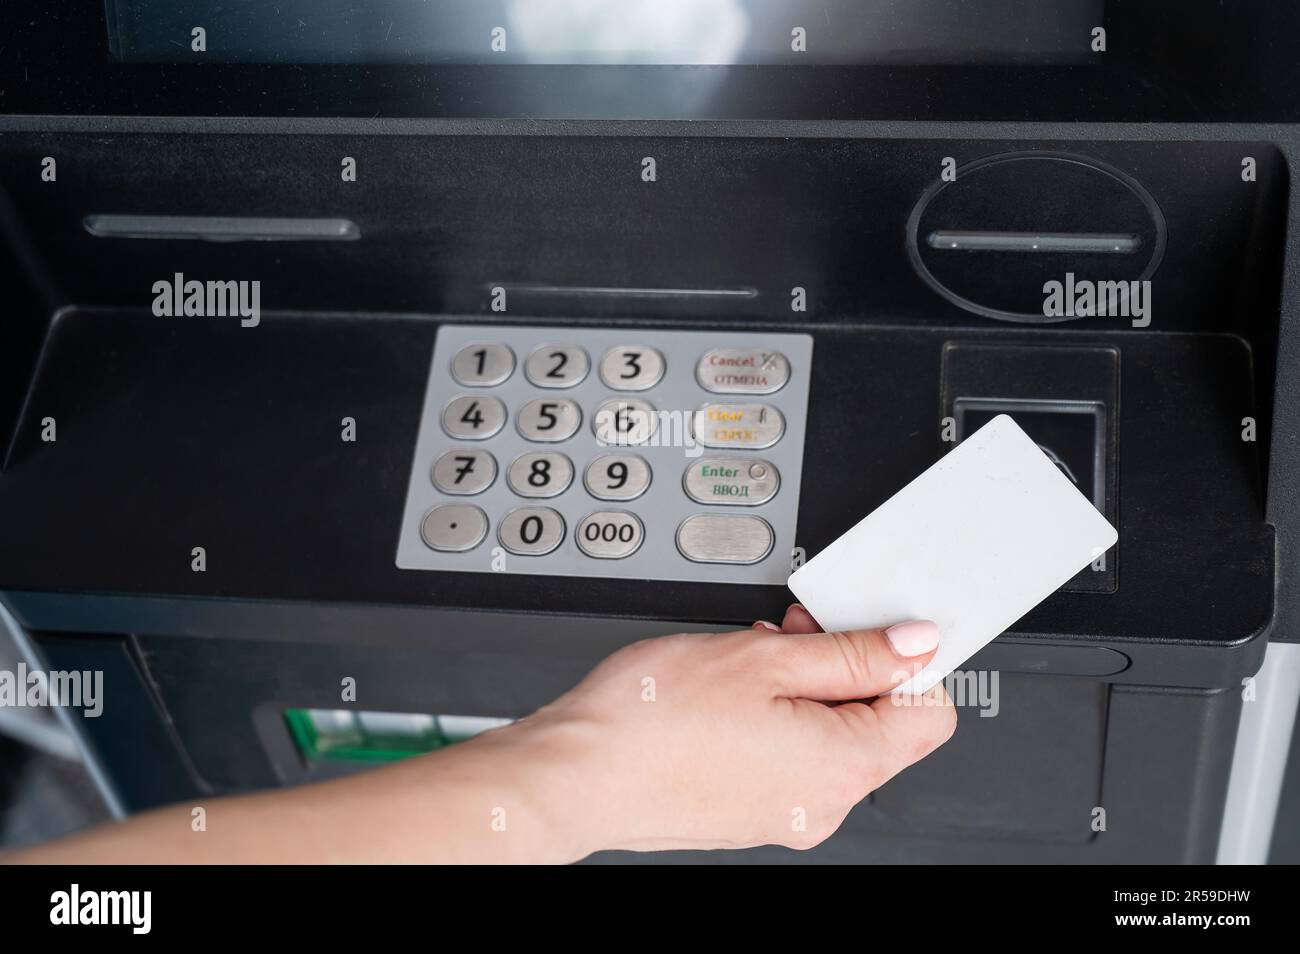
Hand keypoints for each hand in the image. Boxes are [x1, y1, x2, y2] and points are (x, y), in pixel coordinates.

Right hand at [500, 604, 955, 858]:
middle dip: (846, 664)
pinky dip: (777, 716)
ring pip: (831, 734)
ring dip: (805, 685)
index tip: (873, 627)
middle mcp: (824, 802)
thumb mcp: (764, 657)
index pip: (929, 711)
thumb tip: (915, 642)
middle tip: (797, 629)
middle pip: (879, 721)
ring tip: (752, 656)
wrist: (574, 774)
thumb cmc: (651, 721)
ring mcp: (788, 813)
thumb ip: (852, 649)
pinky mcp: (753, 811)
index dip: (907, 658)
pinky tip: (733, 689)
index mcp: (844, 766)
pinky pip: (793, 755)